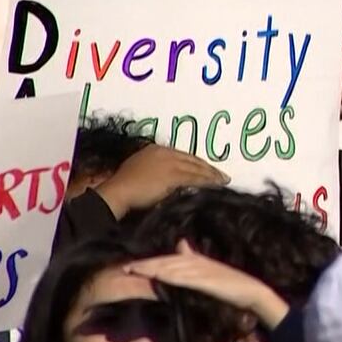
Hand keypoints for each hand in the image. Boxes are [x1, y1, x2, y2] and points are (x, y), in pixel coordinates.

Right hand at [96, 145, 229, 218]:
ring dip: (212, 175)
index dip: (197, 163)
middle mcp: (165, 152)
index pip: (183, 156)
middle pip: (192, 160)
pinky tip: (216, 186)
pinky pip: (194, 178)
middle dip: (208, 168)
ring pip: (196, 168)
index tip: (207, 170)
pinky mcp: (173, 174)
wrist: (118, 192)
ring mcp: (170, 162)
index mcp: (156, 149)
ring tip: (223, 181)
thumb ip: (156, 172)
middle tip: (222, 176)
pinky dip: (207, 182)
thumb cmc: (125, 187)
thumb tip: (169, 181)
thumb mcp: (140, 172)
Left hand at [124, 241, 288, 329]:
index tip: (132, 266)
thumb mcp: (211, 270)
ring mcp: (202, 270)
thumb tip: (181, 244)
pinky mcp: (206, 280)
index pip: (170, 260)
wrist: (252, 292)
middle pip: (167, 261)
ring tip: (134, 270)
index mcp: (198, 260)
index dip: (151, 262)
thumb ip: (195, 258)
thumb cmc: (232, 286)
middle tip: (125, 267)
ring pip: (172, 267)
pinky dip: (170, 275)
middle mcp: (198, 262)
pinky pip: (184, 277)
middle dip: (146, 264)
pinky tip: (158, 276)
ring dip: (152, 268)